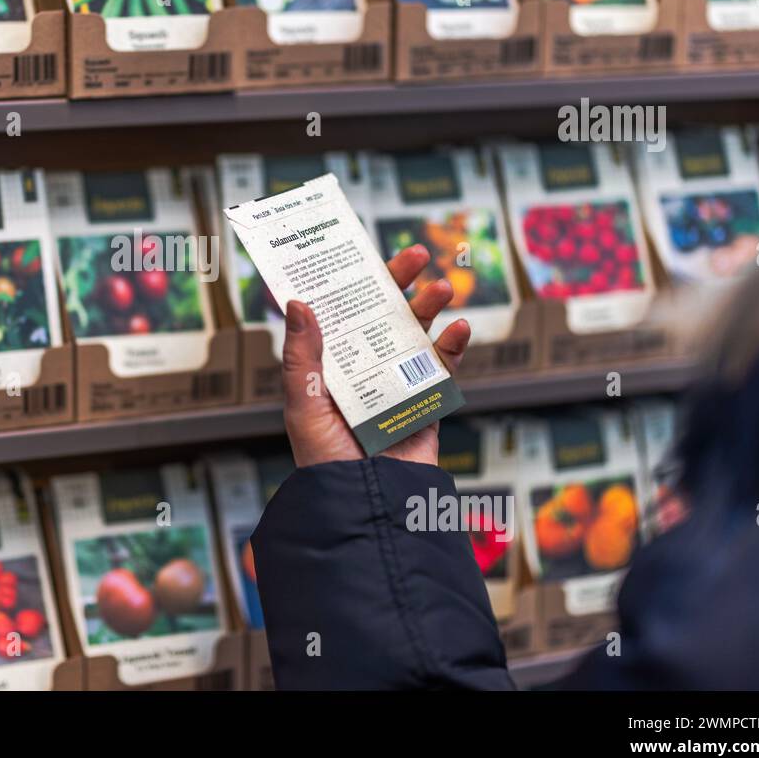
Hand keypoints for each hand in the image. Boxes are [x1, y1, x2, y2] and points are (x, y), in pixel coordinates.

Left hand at [282, 244, 470, 467]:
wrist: (364, 506)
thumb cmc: (325, 461)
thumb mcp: (303, 405)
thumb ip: (302, 356)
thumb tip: (298, 303)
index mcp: (332, 367)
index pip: (343, 315)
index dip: (352, 284)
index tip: (363, 252)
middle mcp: (364, 371)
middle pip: (383, 316)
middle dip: (400, 283)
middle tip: (415, 253)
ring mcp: (397, 386)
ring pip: (416, 335)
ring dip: (430, 308)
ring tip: (442, 286)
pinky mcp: (426, 405)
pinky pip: (443, 370)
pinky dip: (454, 347)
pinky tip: (460, 328)